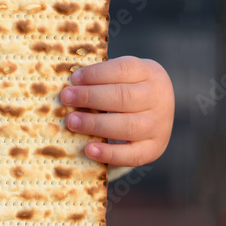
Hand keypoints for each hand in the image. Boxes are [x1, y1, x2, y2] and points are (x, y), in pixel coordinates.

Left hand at [59, 56, 173, 166]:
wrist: (158, 111)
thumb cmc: (129, 89)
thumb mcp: (124, 76)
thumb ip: (102, 78)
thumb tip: (70, 85)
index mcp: (149, 73)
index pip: (123, 70)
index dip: (97, 74)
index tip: (74, 78)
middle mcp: (158, 98)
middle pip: (123, 97)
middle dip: (91, 97)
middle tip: (66, 97)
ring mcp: (159, 125)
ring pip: (126, 126)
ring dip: (95, 124)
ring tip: (71, 121)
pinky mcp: (154, 149)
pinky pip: (132, 155)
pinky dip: (109, 153)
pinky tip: (89, 149)